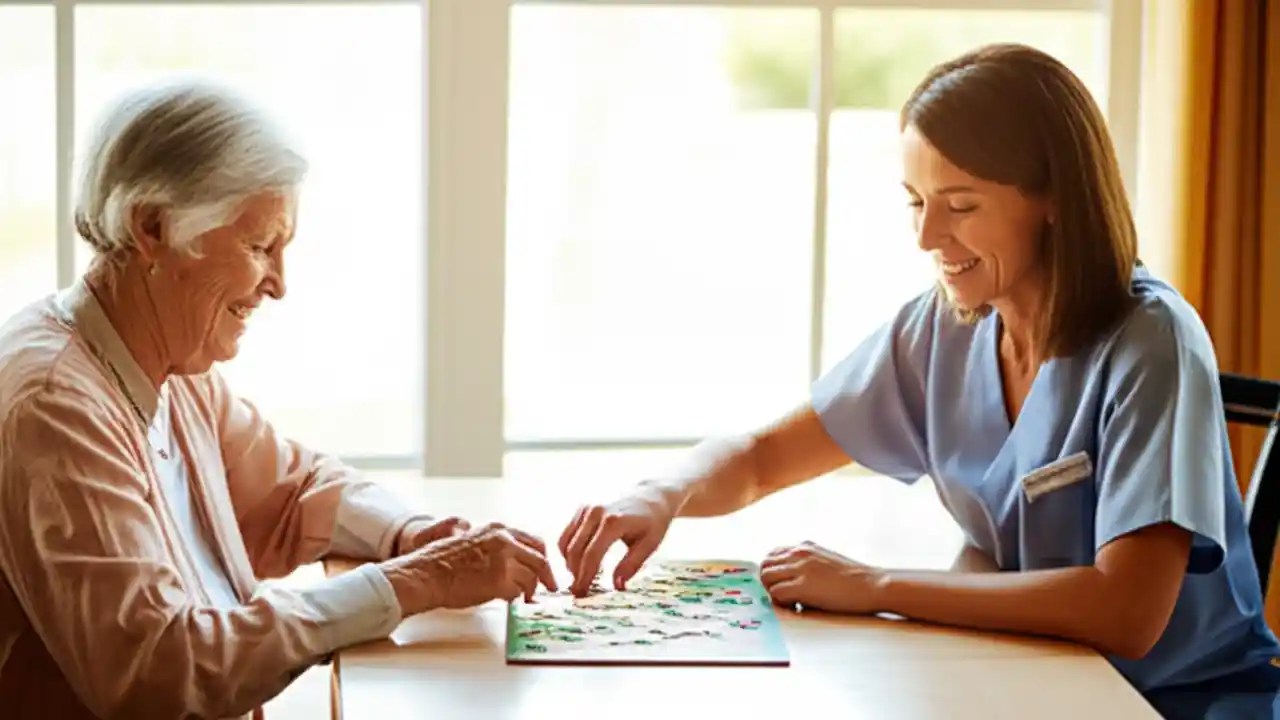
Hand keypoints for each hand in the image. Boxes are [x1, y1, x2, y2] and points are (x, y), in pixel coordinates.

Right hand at [381, 522, 556, 615]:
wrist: (425, 574)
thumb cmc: (440, 562)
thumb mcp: (470, 540)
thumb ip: (493, 546)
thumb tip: (509, 560)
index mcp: (498, 529)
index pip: (534, 541)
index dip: (542, 557)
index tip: (545, 568)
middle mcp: (504, 541)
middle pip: (540, 558)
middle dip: (547, 575)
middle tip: (549, 587)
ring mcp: (504, 560)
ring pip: (532, 577)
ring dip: (529, 590)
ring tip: (523, 599)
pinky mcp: (500, 581)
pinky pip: (518, 592)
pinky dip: (515, 598)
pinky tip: (507, 600)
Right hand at [559, 490, 674, 595]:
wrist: (651, 494)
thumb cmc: (653, 521)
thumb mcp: (650, 544)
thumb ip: (631, 565)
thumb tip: (616, 586)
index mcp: (613, 521)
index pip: (591, 555)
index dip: (584, 577)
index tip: (582, 595)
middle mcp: (596, 511)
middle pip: (575, 549)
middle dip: (574, 574)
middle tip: (578, 593)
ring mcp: (586, 507)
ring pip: (566, 541)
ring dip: (569, 563)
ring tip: (580, 579)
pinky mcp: (582, 507)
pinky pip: (567, 533)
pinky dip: (568, 550)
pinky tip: (579, 564)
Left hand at [759, 541, 884, 613]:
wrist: (874, 585)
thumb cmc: (856, 580)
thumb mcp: (827, 562)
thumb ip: (808, 564)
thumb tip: (791, 580)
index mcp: (805, 547)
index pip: (773, 555)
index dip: (774, 572)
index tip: (782, 585)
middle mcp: (800, 553)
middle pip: (765, 565)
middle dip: (769, 583)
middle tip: (784, 596)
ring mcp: (801, 568)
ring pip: (766, 578)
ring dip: (773, 592)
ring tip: (791, 603)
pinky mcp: (803, 586)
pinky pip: (776, 594)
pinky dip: (781, 604)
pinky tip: (797, 608)